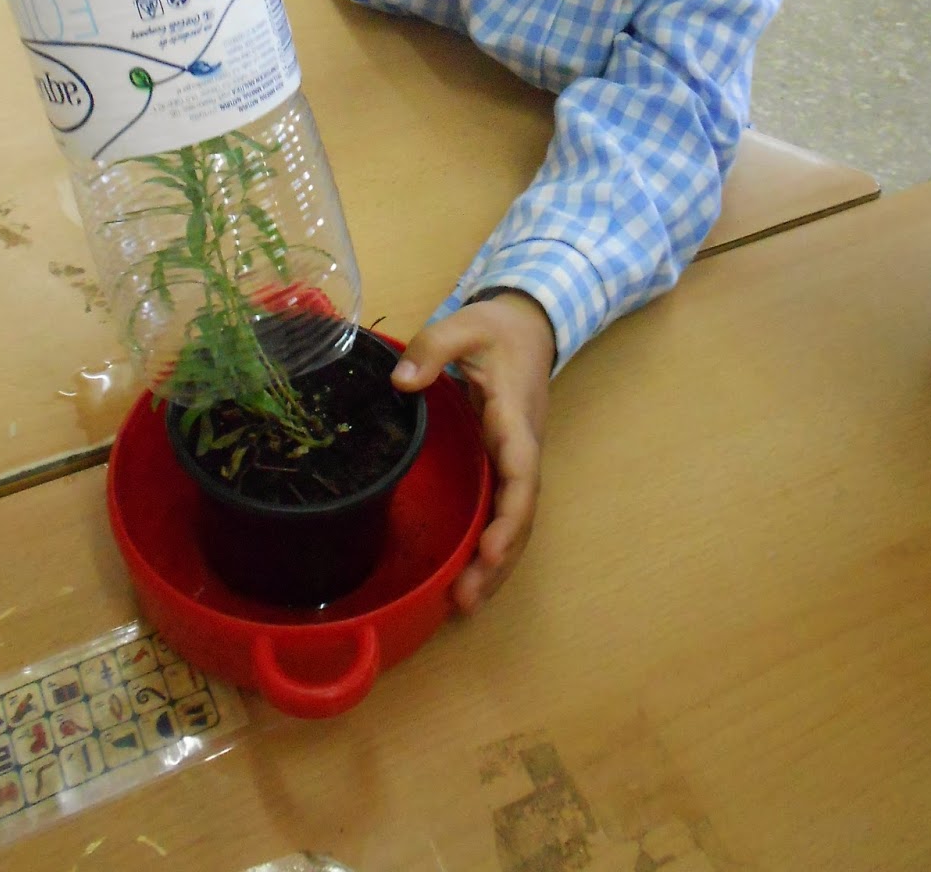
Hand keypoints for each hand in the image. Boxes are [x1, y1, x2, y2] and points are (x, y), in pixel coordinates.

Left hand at [391, 291, 555, 614]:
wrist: (530, 327)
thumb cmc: (497, 329)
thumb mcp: (465, 326)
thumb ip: (434, 347)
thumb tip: (401, 382)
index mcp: (514, 418)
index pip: (521, 474)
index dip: (510, 515)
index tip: (491, 549)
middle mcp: (521, 447)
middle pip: (521, 513)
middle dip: (499, 559)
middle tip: (467, 599)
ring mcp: (515, 459)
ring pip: (516, 521)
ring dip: (496, 565)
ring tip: (464, 604)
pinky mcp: (504, 464)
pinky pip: (503, 512)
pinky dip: (491, 547)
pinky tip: (468, 575)